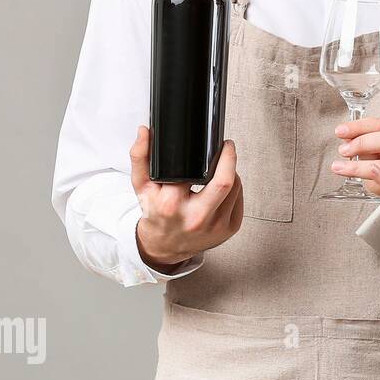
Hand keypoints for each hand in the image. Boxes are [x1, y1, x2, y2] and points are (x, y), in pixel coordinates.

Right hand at [130, 125, 243, 267]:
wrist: (163, 247)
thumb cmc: (155, 214)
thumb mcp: (141, 187)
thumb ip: (140, 157)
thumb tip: (145, 131)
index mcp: (171, 205)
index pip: (195, 173)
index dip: (209, 154)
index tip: (214, 142)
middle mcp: (195, 218)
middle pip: (224, 182)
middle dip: (229, 158)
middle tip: (227, 146)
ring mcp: (216, 227)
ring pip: (235, 187)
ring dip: (231, 173)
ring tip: (220, 169)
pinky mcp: (230, 230)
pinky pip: (239, 199)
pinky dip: (234, 188)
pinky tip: (222, 188)